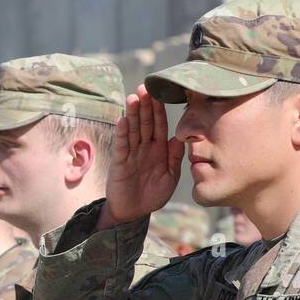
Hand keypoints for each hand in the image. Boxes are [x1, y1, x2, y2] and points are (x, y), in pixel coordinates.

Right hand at [101, 84, 183, 226]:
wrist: (133, 212)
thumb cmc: (153, 195)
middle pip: (145, 122)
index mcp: (158, 149)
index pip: (159, 125)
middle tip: (145, 87)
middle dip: (145, 106)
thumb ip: (175, 158)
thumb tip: (179, 138)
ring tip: (133, 98)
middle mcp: (144, 148)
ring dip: (132, 114)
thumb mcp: (170, 177)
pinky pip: (121, 146)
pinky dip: (122, 133)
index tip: (160, 93)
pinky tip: (123, 120)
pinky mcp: (120, 163)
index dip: (159, 110)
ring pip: (132, 130)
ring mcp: (131, 154)